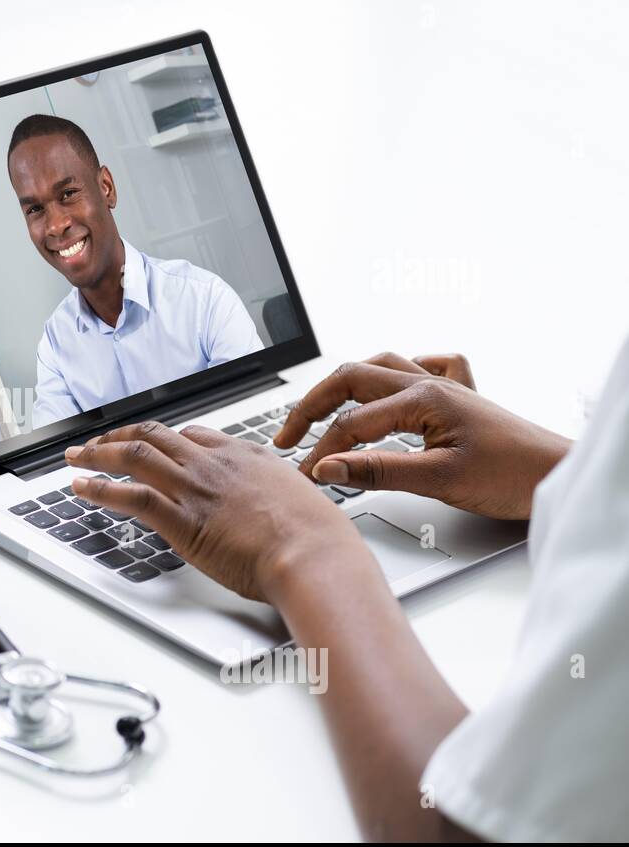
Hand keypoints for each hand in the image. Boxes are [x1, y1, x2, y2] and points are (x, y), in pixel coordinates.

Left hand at [64, 421, 368, 601]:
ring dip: (97, 454)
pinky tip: (82, 488)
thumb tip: (279, 509)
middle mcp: (215, 464)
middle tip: (99, 442)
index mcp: (245, 456)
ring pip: (135, 455)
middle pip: (155, 435)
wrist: (314, 556)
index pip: (194, 435)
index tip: (149, 444)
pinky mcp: (181, 519)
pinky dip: (100, 489)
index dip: (164, 439)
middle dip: (120, 435)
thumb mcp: (300, 501)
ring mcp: (195, 488)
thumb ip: (277, 497)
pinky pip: (131, 495)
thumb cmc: (317, 539)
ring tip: (75, 457)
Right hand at [273, 352, 571, 519]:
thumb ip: (378, 472)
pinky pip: (425, 367)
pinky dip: (401, 373)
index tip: (305, 476)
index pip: (352, 423)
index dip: (322, 450)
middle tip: (287, 437)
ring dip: (345, 385)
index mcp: (424, 399)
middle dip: (313, 405)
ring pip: (380, 366)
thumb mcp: (439, 480)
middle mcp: (431, 384)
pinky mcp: (459, 400)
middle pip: (352, 378)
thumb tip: (328, 467)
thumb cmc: (513, 477)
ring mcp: (445, 388)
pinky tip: (393, 387)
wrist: (559, 475)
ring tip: (321, 408)